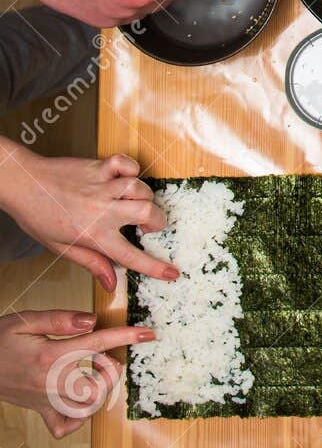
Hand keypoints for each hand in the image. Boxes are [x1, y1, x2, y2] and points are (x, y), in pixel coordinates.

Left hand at [0, 143, 177, 289]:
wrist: (22, 183)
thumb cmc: (36, 216)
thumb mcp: (61, 248)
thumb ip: (91, 263)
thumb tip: (111, 284)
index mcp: (93, 235)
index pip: (131, 256)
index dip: (156, 267)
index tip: (173, 272)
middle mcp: (102, 210)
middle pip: (148, 213)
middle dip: (157, 222)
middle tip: (148, 227)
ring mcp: (102, 186)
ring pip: (140, 188)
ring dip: (145, 197)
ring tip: (137, 204)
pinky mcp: (98, 167)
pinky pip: (125, 163)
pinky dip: (131, 168)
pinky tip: (126, 177)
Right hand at [0, 309, 152, 438]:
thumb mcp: (26, 320)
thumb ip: (60, 319)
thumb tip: (92, 320)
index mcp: (50, 356)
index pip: (97, 345)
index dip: (126, 336)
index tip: (147, 333)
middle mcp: (50, 383)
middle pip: (97, 389)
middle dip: (111, 372)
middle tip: (107, 357)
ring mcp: (45, 401)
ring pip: (86, 410)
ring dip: (100, 393)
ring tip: (95, 374)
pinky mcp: (39, 410)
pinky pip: (64, 426)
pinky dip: (78, 418)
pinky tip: (79, 398)